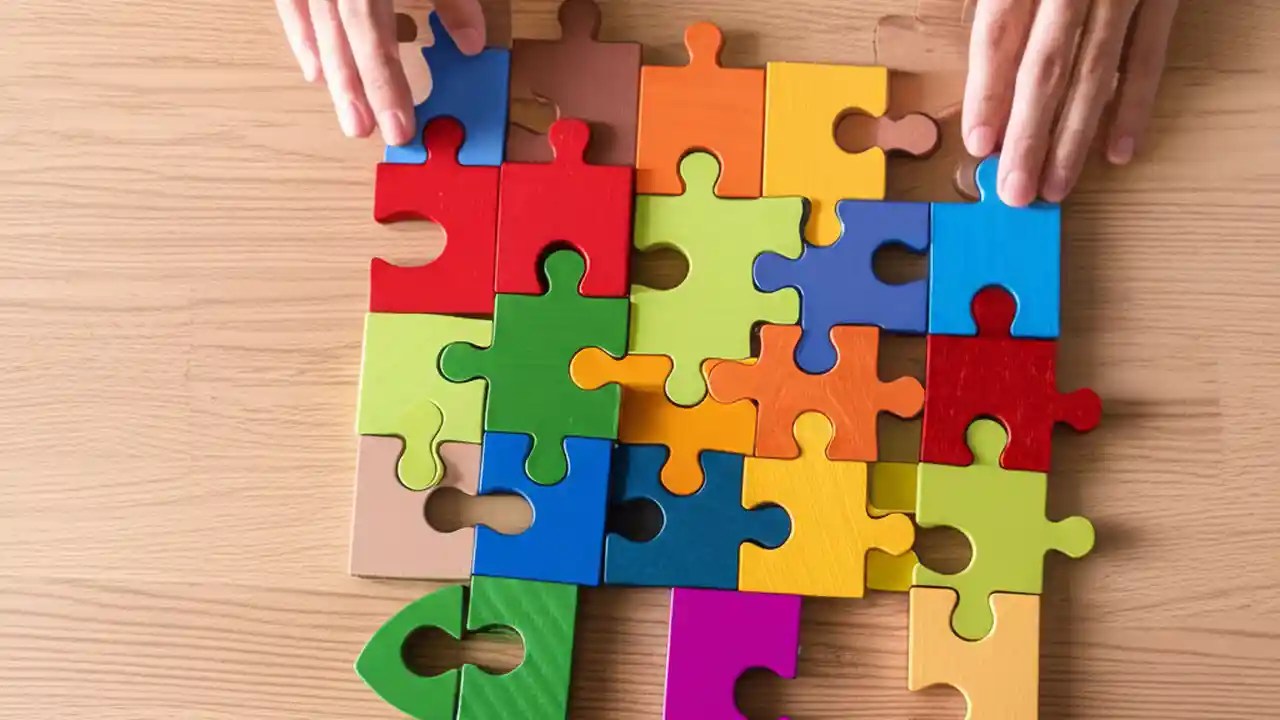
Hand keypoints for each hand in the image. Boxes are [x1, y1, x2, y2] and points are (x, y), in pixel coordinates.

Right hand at [275, 0, 486, 145]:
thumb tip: (472, 43)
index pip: (374, 35)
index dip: (385, 84)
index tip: (401, 128)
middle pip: (344, 41)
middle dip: (357, 91)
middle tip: (367, 134)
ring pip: (318, 31)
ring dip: (334, 76)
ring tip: (350, 117)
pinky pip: (291, 7)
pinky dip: (301, 39)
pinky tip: (314, 72)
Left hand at [962, 0, 1177, 205]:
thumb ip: (1002, 12)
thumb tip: (985, 87)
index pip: (998, 35)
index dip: (986, 92)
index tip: (978, 145)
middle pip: (1045, 68)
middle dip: (1027, 136)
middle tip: (1014, 191)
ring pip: (1096, 72)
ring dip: (1073, 137)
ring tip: (1055, 187)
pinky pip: (1148, 57)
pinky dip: (1135, 106)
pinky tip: (1118, 152)